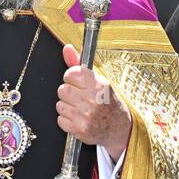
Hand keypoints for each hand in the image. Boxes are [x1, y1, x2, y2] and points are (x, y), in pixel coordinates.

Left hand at [57, 44, 131, 158]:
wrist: (118, 128)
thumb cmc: (107, 102)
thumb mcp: (99, 81)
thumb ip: (79, 64)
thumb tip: (67, 48)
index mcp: (99, 85)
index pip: (71, 74)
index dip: (71, 77)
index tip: (77, 82)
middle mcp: (93, 100)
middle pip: (62, 90)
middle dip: (68, 93)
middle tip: (79, 97)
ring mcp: (86, 116)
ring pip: (60, 105)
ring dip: (67, 107)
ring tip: (79, 108)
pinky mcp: (79, 130)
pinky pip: (60, 119)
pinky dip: (66, 120)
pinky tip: (78, 118)